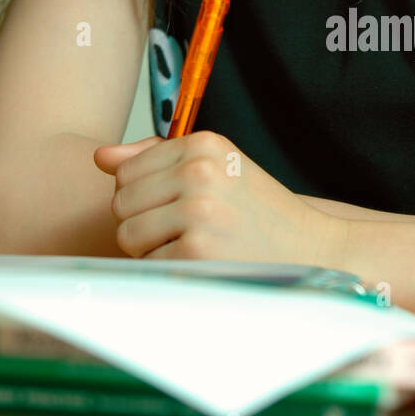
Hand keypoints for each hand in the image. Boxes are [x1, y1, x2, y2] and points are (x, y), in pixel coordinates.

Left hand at [94, 131, 345, 265]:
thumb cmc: (257, 211)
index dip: (141, 196)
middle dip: (142, 223)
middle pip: (121, 203)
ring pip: (128, 234)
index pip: (125, 170)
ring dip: (150, 250)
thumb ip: (154, 158)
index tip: (173, 206)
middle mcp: (199, 172)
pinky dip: (168, 271)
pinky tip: (200, 265)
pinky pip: (149, 264)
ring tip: (190, 246)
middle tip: (183, 231)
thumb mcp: (215, 167)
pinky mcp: (198, 253)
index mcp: (202, 144)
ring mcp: (199, 212)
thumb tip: (100, 157)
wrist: (314, 250)